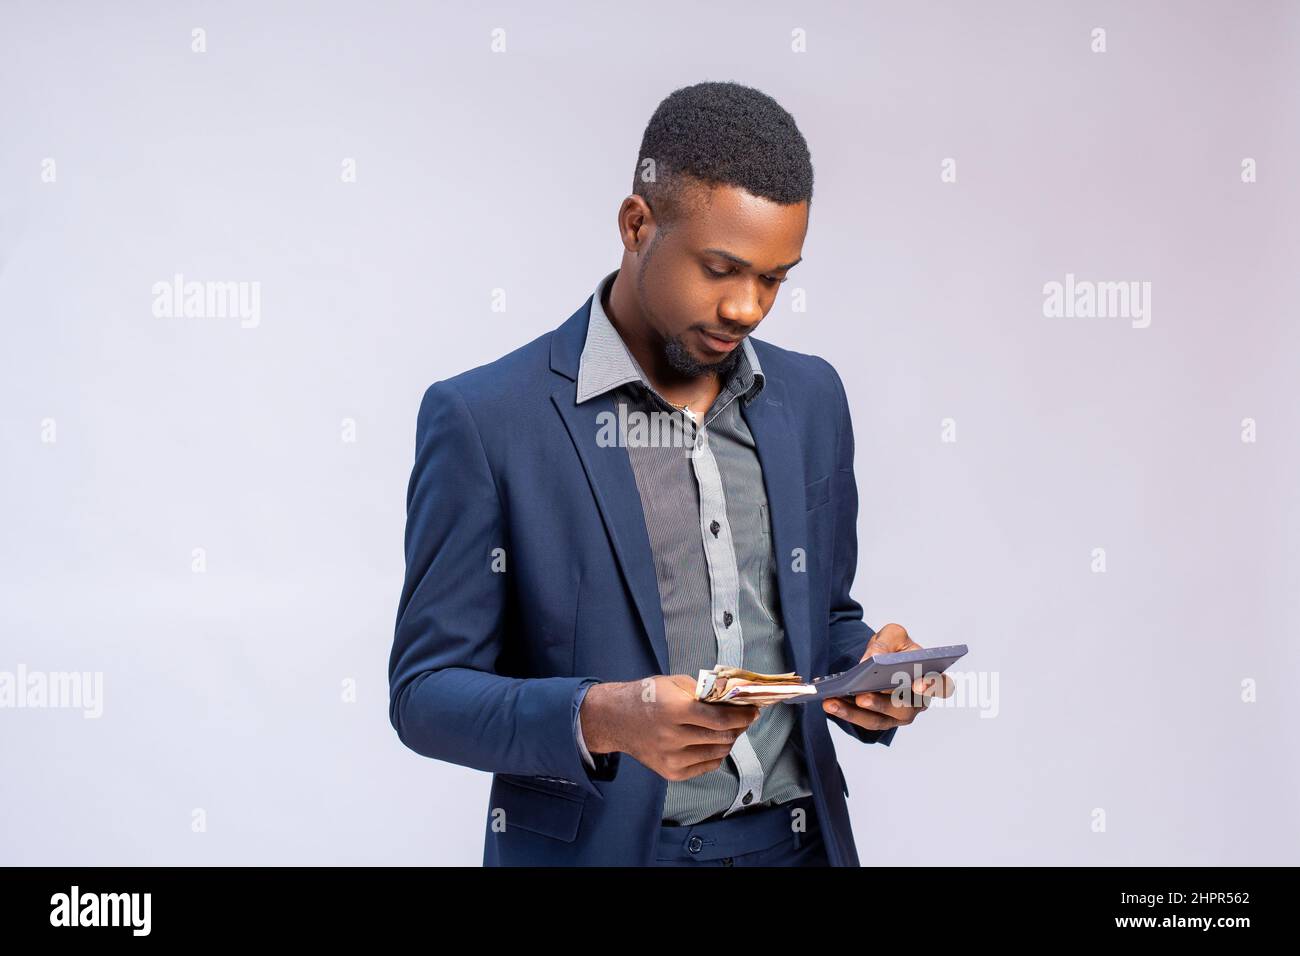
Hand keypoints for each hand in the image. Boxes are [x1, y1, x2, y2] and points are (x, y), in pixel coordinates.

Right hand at [580, 676, 759, 781]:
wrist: (616, 719)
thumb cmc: (647, 697)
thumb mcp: (673, 683)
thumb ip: (703, 691)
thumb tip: (733, 700)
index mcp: (674, 710)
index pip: (719, 719)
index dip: (742, 716)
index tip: (754, 711)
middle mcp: (672, 737)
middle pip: (722, 737)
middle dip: (739, 727)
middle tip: (744, 719)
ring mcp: (671, 758)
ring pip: (717, 753)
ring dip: (728, 740)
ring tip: (727, 729)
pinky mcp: (670, 772)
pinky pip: (706, 766)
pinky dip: (715, 753)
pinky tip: (712, 742)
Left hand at [821, 623, 953, 730]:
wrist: (880, 656)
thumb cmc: (894, 646)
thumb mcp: (892, 635)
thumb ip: (885, 643)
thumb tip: (872, 659)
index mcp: (930, 676)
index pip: (940, 684)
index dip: (932, 686)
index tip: (919, 685)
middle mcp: (919, 700)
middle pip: (904, 707)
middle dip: (881, 703)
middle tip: (861, 696)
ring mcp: (900, 714)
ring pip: (880, 719)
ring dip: (855, 713)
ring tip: (833, 702)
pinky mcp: (881, 720)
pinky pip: (864, 720)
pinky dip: (846, 713)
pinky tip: (830, 703)